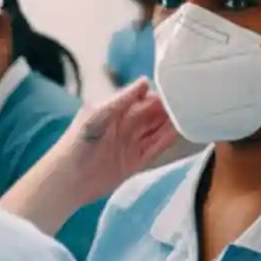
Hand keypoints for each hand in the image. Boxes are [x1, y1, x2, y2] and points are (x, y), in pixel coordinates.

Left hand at [55, 79, 178, 206]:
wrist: (68, 179)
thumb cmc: (79, 142)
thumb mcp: (99, 114)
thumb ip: (123, 99)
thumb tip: (146, 81)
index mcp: (116, 111)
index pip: (143, 99)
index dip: (159, 96)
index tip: (176, 90)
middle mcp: (126, 125)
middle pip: (153, 114)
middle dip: (169, 109)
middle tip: (189, 102)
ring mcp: (132, 144)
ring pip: (157, 130)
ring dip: (171, 124)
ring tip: (192, 115)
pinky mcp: (136, 161)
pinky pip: (156, 148)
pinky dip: (167, 140)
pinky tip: (180, 132)